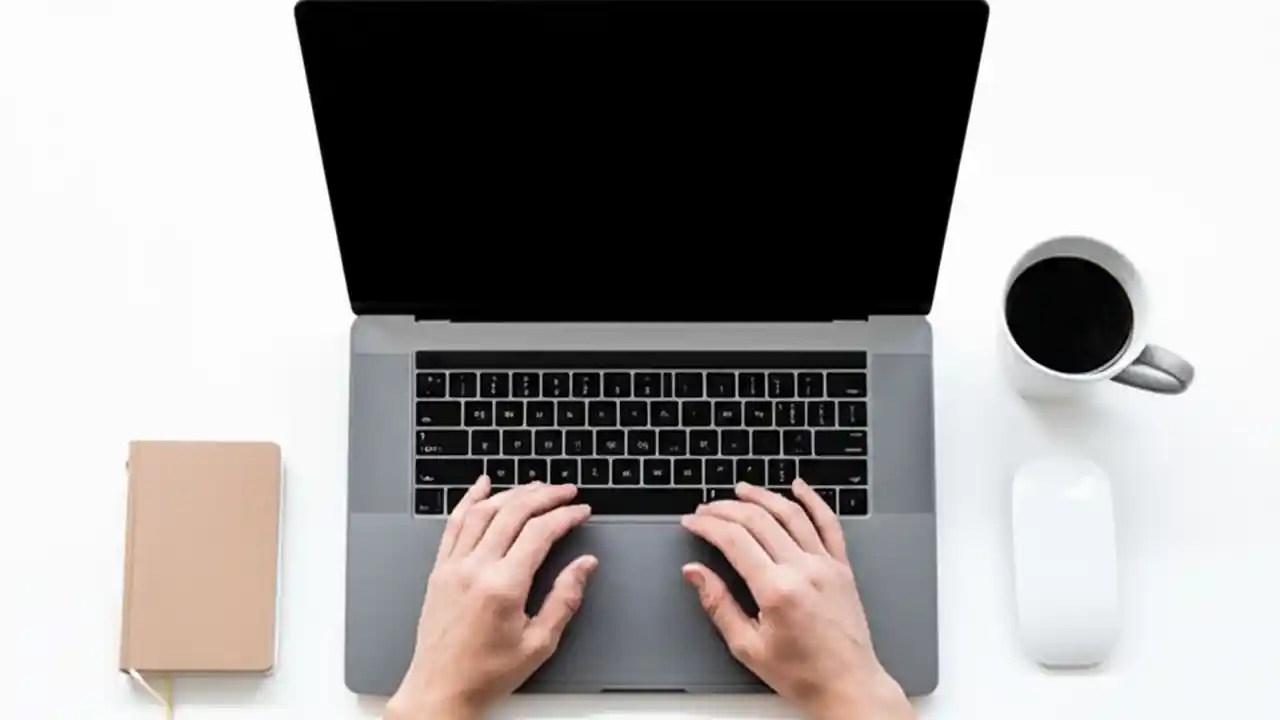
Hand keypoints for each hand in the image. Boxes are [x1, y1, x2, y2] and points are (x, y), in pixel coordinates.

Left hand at [386, 478, 595, 719]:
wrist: (440, 691)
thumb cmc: (487, 675)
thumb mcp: (539, 644)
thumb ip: (565, 599)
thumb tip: (584, 565)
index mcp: (503, 587)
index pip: (540, 533)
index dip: (565, 516)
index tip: (581, 511)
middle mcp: (475, 569)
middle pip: (513, 513)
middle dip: (544, 496)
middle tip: (566, 491)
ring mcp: (453, 567)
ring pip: (484, 512)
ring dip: (513, 493)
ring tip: (536, 486)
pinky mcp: (439, 570)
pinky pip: (454, 524)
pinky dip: (469, 500)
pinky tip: (483, 486)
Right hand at [681, 479, 914, 719]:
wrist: (848, 686)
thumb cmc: (801, 674)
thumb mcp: (748, 647)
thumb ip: (718, 605)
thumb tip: (695, 573)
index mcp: (777, 591)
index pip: (734, 540)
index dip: (708, 525)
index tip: (692, 521)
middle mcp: (803, 570)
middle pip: (759, 521)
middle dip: (727, 509)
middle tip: (707, 508)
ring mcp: (826, 565)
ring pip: (792, 514)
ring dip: (763, 497)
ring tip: (741, 490)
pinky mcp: (842, 567)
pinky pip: (828, 524)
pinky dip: (813, 501)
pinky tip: (798, 487)